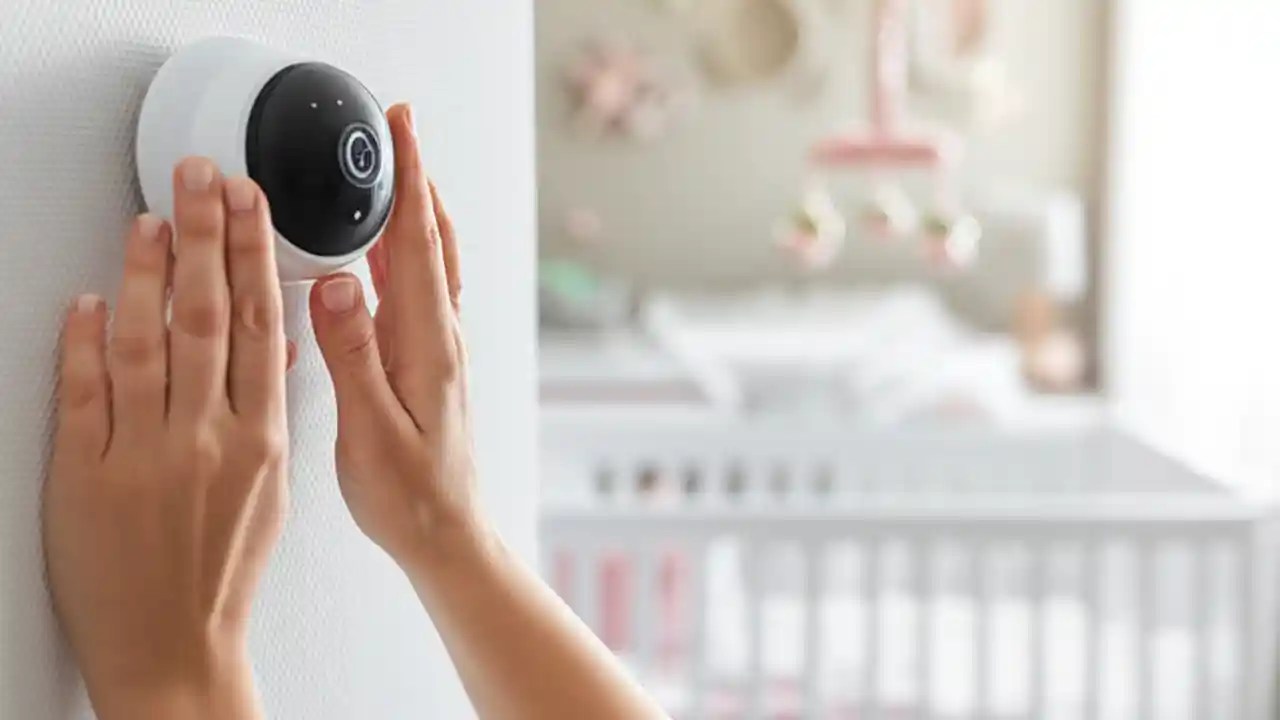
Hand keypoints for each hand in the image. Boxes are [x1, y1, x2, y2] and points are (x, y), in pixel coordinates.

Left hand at [44, 158, 288, 718]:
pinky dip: (84, 341)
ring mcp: (146, 457)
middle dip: (205, 235)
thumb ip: (268, 414)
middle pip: (210, 317)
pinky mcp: (86, 478)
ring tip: (149, 219)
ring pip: (149, 342)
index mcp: (262, 441)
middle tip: (200, 178)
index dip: (253, 255)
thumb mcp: (272, 491)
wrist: (175, 649)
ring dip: (148, 271)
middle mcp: (208, 440)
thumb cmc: (221, 575)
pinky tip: (90, 301)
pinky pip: (84, 395)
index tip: (250, 205)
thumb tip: (271, 348)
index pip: (261, 325)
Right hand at [309, 103, 478, 571]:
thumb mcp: (371, 431)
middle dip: (417, 178)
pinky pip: (420, 288)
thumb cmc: (411, 496)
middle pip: (432, 239)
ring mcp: (438, 348)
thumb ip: (354, 357)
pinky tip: (386, 252)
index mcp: (427, 344)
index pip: (417, 243)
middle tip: (401, 130)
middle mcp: (440, 337)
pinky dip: (407, 250)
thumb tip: (339, 285)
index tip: (402, 129)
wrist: (446, 535)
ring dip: (416, 210)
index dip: (409, 180)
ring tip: (397, 172)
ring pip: (430, 260)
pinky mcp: (429, 363)